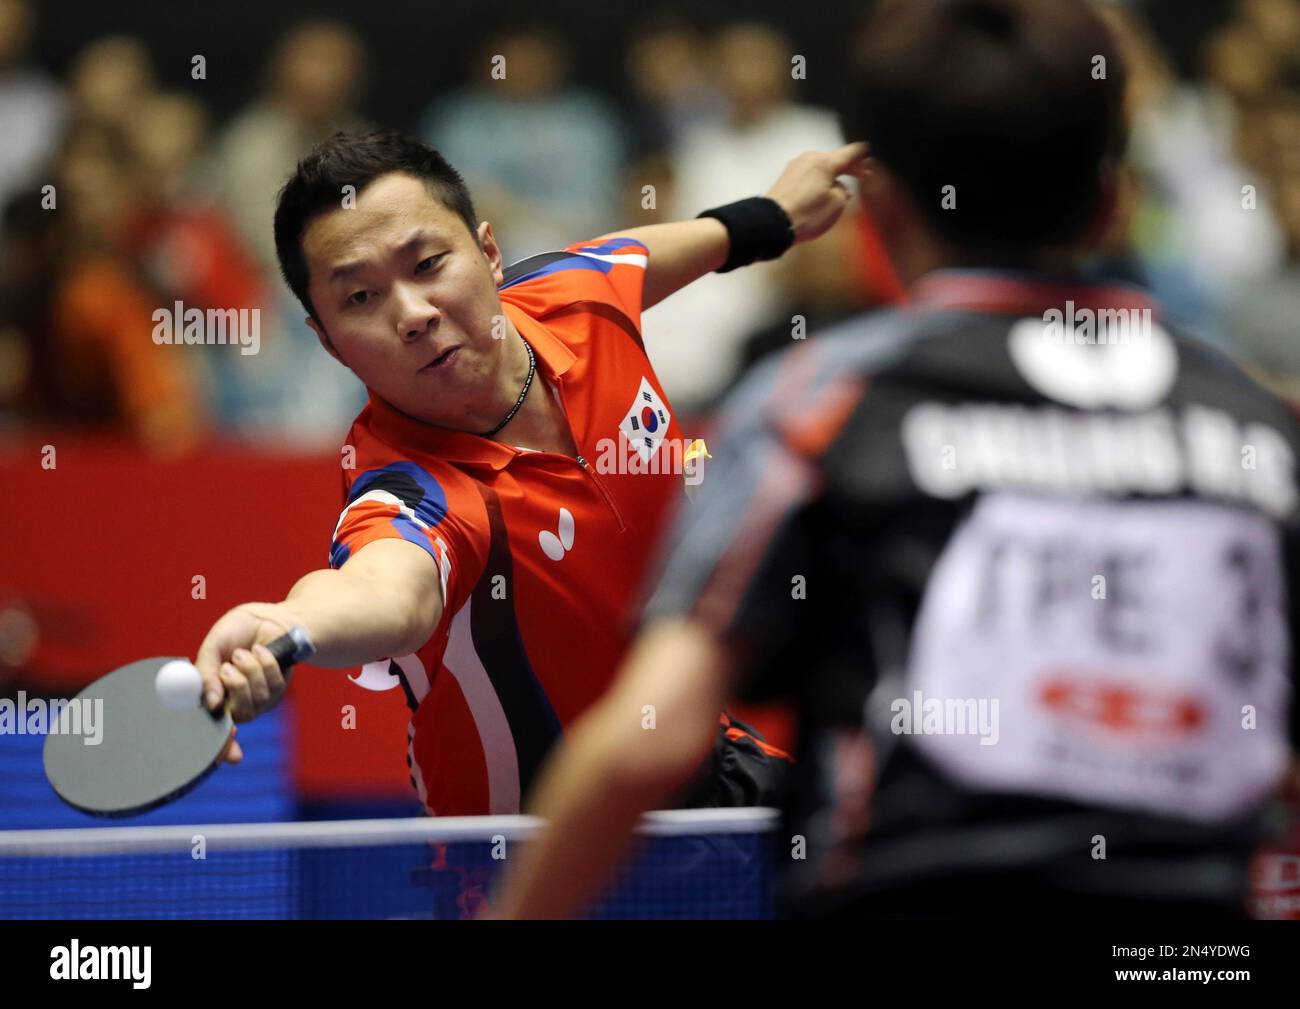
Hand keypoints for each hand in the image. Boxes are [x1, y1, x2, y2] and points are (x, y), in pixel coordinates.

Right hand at [194, 602, 304, 759]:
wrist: (263, 618)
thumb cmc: (234, 632)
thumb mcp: (212, 647)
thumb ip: (205, 672)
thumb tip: (210, 703)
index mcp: (210, 697)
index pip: (215, 734)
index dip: (223, 748)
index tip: (231, 754)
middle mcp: (233, 704)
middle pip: (239, 714)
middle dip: (236, 686)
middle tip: (228, 666)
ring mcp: (257, 700)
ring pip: (258, 698)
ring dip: (250, 670)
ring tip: (243, 652)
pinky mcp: (277, 690)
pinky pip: (274, 684)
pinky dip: (266, 663)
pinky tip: (261, 651)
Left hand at [765, 142, 869, 244]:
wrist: (774, 223)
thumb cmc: (806, 214)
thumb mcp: (837, 204)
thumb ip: (845, 191)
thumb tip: (842, 187)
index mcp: (825, 161)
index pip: (851, 152)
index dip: (864, 154)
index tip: (870, 155)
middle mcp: (810, 158)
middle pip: (835, 159)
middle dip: (850, 168)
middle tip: (863, 175)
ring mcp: (796, 166)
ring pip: (821, 167)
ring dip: (833, 176)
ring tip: (843, 190)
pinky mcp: (787, 177)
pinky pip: (809, 175)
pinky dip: (819, 181)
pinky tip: (823, 194)